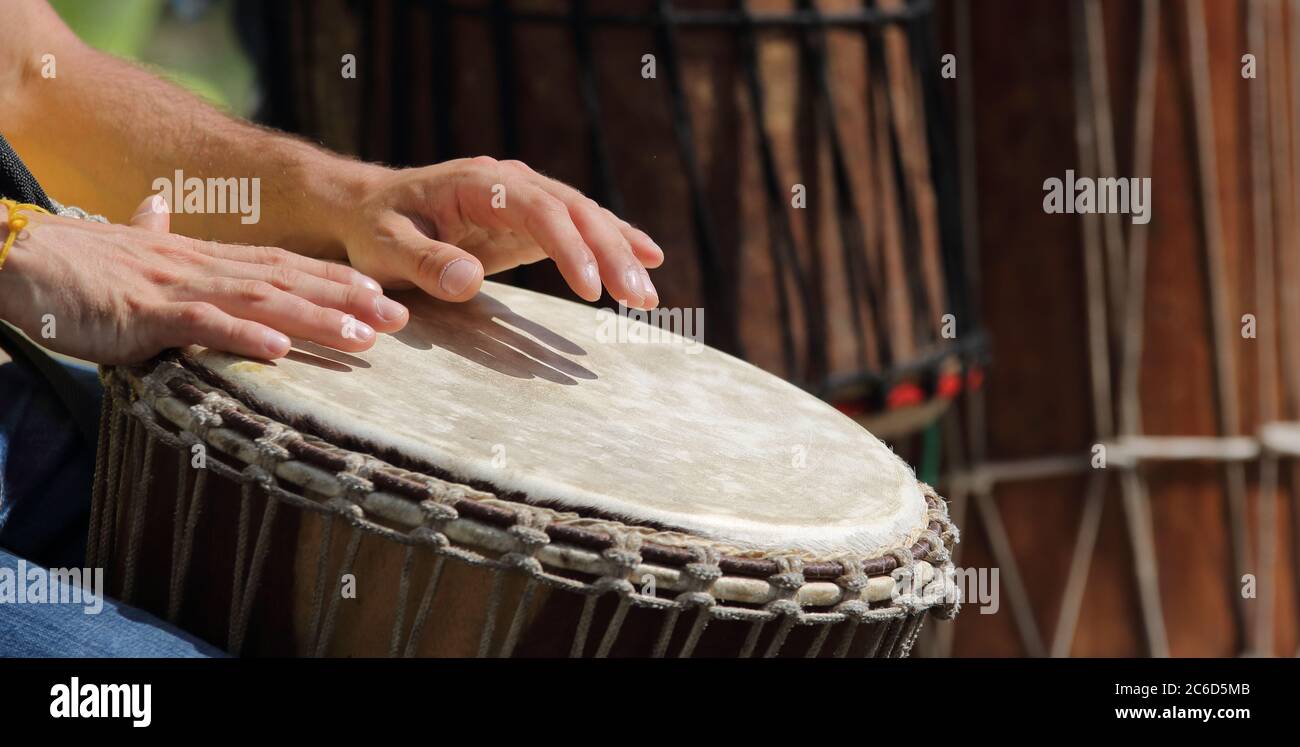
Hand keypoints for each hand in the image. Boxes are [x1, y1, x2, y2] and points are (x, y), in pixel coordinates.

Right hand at [0, 195, 409, 364]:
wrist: (14, 254)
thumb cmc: (69, 261)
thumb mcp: (123, 247)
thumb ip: (151, 232)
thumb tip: (158, 206)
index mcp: (201, 259)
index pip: (283, 265)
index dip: (334, 278)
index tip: (380, 295)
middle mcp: (200, 268)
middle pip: (288, 279)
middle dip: (347, 299)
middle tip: (402, 320)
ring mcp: (174, 288)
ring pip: (259, 300)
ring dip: (314, 317)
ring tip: (363, 335)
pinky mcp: (141, 312)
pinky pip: (199, 324)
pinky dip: (240, 335)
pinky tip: (278, 349)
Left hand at [336, 157, 664, 307]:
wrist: (370, 211)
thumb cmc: (376, 229)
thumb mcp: (386, 246)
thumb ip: (425, 261)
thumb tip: (468, 280)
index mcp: (481, 182)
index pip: (539, 210)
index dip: (570, 248)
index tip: (591, 290)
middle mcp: (512, 182)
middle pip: (576, 211)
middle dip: (612, 253)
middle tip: (639, 299)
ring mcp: (525, 199)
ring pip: (587, 218)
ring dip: (621, 253)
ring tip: (649, 297)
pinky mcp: (530, 221)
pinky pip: (580, 229)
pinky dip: (615, 243)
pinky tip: (650, 260)